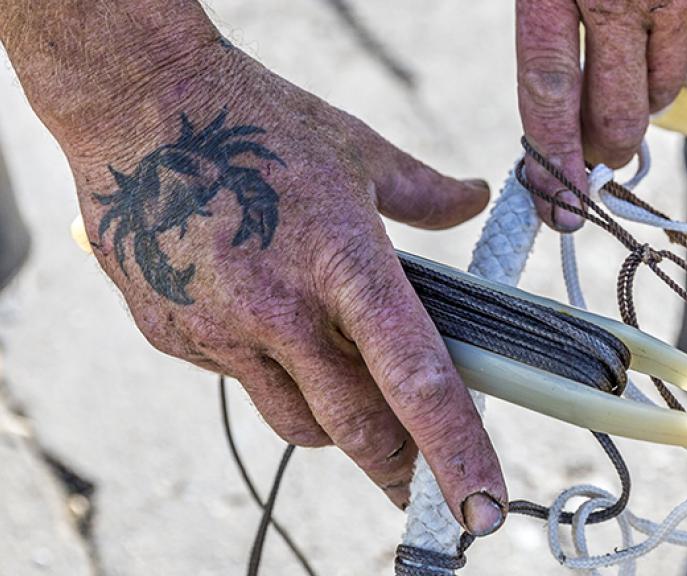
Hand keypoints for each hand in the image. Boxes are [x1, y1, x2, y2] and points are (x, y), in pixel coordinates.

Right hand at [68, 39, 506, 535]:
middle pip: (358, 429)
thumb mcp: (357, 150)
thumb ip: (425, 192)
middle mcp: (284, 312)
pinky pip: (241, 385)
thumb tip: (474, 200)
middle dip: (397, 466)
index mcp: (345, 265)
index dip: (456, 454)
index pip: (415, 380)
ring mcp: (223, 332)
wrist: (136, 106)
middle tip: (418, 481)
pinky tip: (272, 338)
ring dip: (336, 426)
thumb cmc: (255, 122)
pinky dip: (272, 378)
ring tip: (352, 400)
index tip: (481, 507)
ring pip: (298, 422)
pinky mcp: (176, 338)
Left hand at [516, 0, 686, 230]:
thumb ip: (554, 26)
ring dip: (653, 103)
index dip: (553, 160)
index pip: (548, 94)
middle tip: (603, 151)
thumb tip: (563, 123)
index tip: (557, 210)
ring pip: (666, 92)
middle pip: (614, 115)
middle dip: (607, 150)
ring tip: (643, 76)